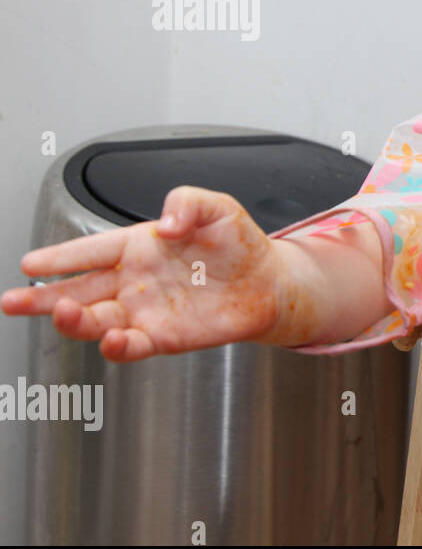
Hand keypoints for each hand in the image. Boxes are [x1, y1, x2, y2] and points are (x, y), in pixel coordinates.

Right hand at [1, 186, 290, 361]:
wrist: (269, 282)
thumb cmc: (240, 244)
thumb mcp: (217, 207)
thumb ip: (188, 202)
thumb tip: (167, 223)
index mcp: (139, 245)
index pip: (90, 249)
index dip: (60, 257)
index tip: (30, 263)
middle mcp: (135, 280)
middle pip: (78, 290)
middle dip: (42, 296)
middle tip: (12, 301)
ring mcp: (146, 310)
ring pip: (97, 320)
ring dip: (75, 321)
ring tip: (62, 314)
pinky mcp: (165, 337)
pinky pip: (132, 345)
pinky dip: (118, 346)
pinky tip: (111, 341)